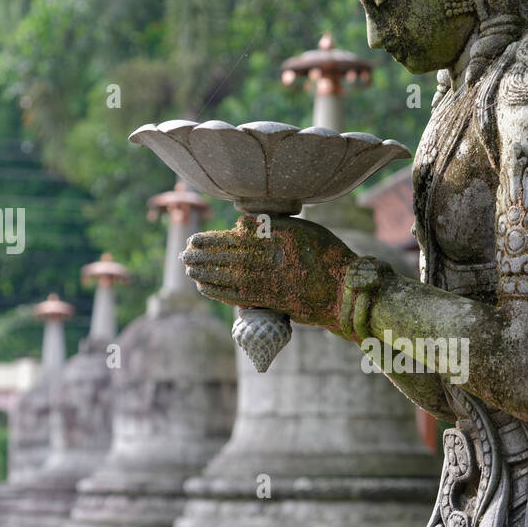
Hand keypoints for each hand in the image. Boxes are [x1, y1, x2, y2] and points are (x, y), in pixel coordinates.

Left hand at [181, 214, 356, 331]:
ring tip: (189, 269)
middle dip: (200, 256)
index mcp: (268, 241)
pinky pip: (234, 296)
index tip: (193, 239)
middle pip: (222, 258)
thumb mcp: (301, 229)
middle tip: (184, 254)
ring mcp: (262, 283)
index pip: (229, 240)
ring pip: (224, 277)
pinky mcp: (266, 301)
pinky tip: (205, 287)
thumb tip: (238, 225)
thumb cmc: (326, 255)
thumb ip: (270, 225)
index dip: (209, 241)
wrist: (343, 289)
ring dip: (203, 272)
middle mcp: (261, 262)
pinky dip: (216, 291)